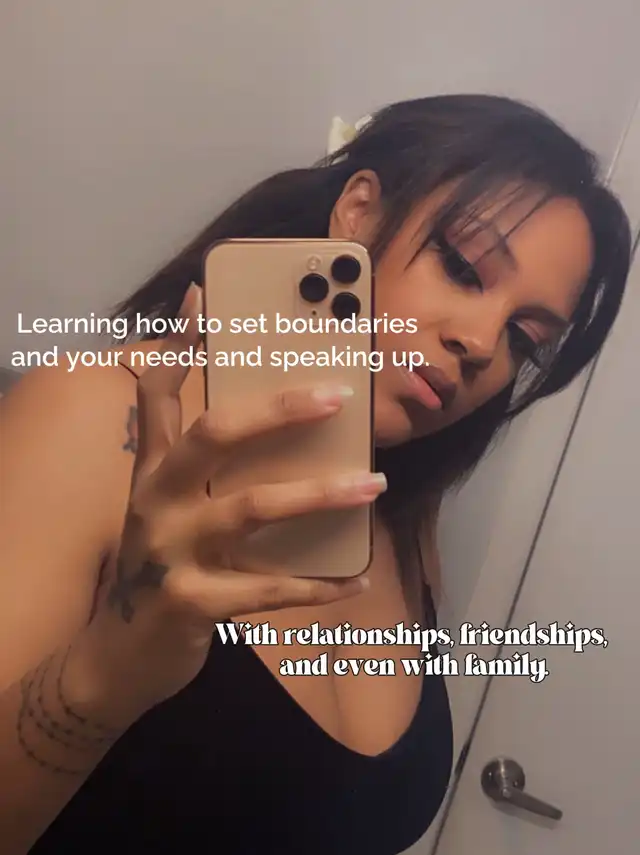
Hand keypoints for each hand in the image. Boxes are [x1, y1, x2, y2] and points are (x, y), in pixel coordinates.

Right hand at [81, 285, 385, 722]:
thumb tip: (223, 403)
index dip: (182, 345)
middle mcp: (155, 500)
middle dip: (277, 409)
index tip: (207, 298)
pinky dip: (319, 584)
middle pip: (215, 436)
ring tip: (373, 484)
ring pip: (253, 507)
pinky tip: (357, 577)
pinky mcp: (192, 603)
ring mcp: (170, 552)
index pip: (160, 393)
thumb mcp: (161, 505)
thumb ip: (186, 453)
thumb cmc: (159, 563)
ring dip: (320, 493)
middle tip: (339, 395)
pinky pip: (268, 588)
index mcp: (153, 470)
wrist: (119, 654)